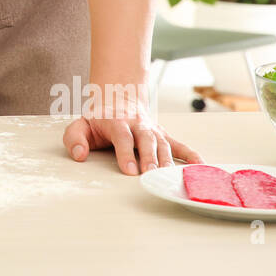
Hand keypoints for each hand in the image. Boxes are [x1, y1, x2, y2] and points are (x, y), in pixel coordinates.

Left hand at [63, 112, 202, 173]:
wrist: (118, 99)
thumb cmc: (99, 119)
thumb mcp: (80, 125)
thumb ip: (75, 139)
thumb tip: (79, 155)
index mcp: (116, 122)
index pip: (122, 137)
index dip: (126, 154)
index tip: (129, 171)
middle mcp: (138, 125)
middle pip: (146, 140)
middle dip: (150, 158)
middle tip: (152, 174)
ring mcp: (153, 130)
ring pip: (163, 144)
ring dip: (168, 160)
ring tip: (171, 177)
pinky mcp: (163, 135)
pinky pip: (180, 145)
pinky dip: (191, 155)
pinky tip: (200, 166)